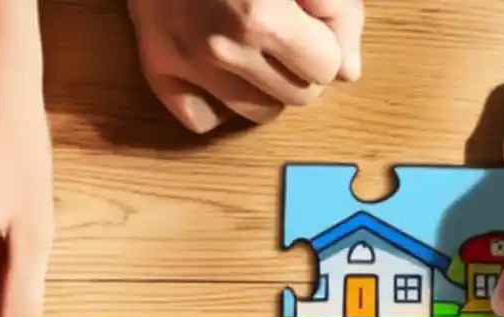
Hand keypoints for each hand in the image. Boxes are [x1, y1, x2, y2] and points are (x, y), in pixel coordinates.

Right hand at [128, 0, 363, 132]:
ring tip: (256, 44)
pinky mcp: (156, 64)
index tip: (310, 15)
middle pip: (298, 97)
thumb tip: (347, 72)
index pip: (327, 69)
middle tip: (284, 26)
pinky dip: (217, 103)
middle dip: (300, 66)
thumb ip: (338, 9)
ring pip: (257, 112)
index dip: (326, 40)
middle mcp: (221, 46)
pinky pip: (201, 118)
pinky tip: (223, 71)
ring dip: (267, 86)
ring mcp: (185, 59)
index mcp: (264, 16)